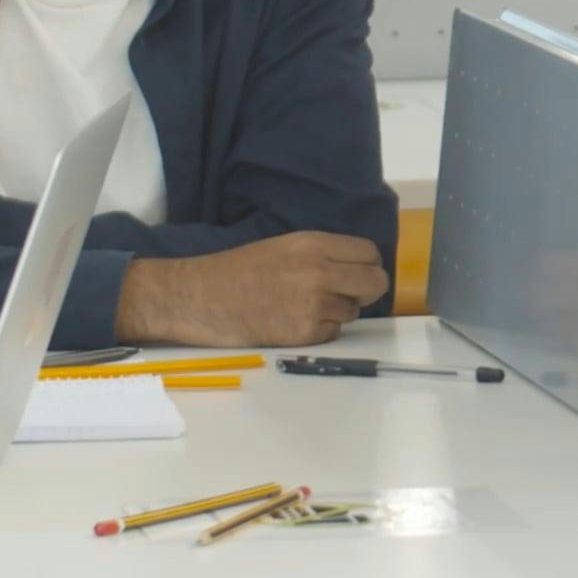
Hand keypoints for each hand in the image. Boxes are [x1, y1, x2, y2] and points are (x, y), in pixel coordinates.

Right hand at [119, 232, 392, 348]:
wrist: (201, 298)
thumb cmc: (237, 270)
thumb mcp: (284, 245)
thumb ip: (321, 254)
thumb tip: (356, 267)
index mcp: (314, 244)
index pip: (370, 253)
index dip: (366, 264)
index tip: (356, 272)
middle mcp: (320, 272)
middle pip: (375, 283)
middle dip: (366, 290)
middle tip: (349, 294)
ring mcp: (314, 304)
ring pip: (353, 311)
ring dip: (338, 312)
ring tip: (305, 307)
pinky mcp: (304, 333)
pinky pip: (332, 333)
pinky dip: (320, 331)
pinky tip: (293, 322)